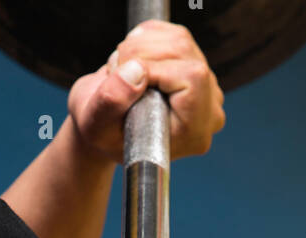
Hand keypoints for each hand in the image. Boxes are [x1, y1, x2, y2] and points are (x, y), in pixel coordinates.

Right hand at [68, 18, 225, 163]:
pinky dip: (148, 38)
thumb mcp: (97, 125)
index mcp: (193, 134)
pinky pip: (176, 35)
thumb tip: (136, 69)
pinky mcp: (195, 66)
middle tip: (116, 73)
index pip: (192, 77)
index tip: (126, 78)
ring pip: (179, 39)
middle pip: (184, 53)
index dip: (155, 67)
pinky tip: (135, 62)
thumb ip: (113, 100)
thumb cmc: (105, 132)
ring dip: (141, 45)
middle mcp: (208, 111)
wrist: (108, 126)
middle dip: (141, 53)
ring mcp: (206, 87)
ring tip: (122, 70)